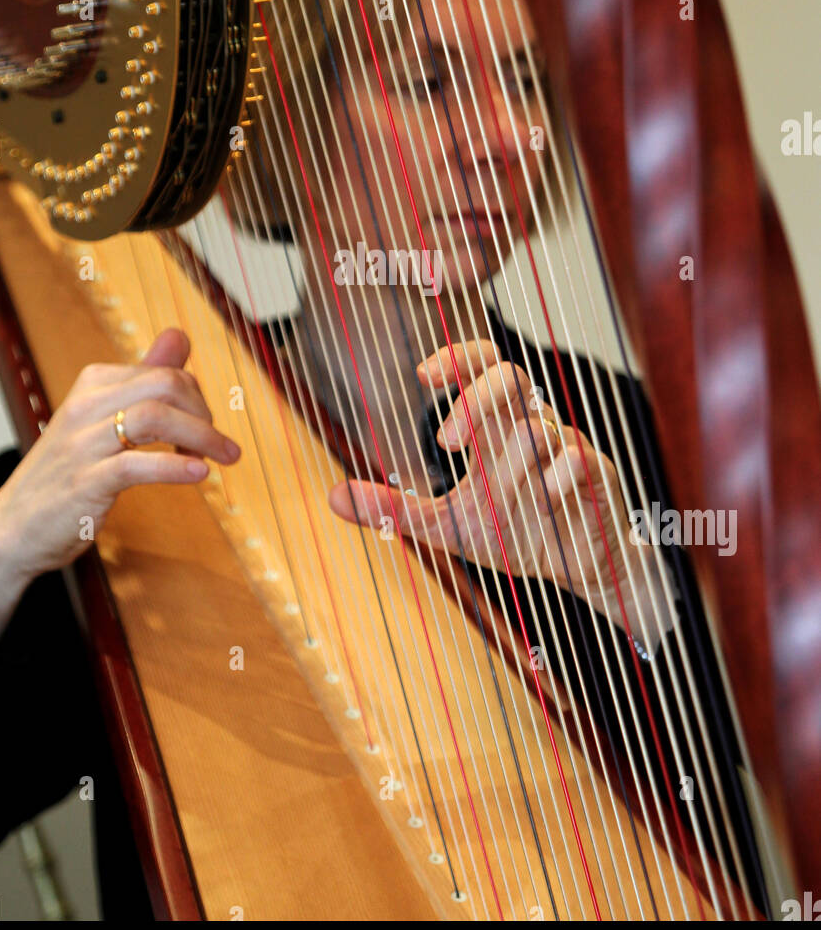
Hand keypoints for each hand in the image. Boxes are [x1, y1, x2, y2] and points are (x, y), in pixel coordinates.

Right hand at [0, 328, 238, 640]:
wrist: (14, 527)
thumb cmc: (66, 472)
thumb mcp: (103, 417)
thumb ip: (144, 377)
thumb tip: (179, 336)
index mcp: (93, 383)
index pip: (164, 372)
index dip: (198, 398)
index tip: (206, 426)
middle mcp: (85, 405)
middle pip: (165, 386)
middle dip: (204, 413)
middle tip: (220, 445)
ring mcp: (82, 444)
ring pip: (154, 418)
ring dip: (201, 437)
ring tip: (223, 459)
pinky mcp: (84, 483)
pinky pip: (136, 465)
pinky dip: (175, 467)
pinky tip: (199, 474)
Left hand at [327, 340, 668, 644]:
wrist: (581, 571)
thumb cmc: (520, 536)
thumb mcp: (447, 527)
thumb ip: (395, 509)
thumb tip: (332, 496)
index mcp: (496, 431)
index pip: (482, 367)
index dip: (457, 358)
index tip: (422, 375)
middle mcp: (531, 427)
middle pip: (509, 376)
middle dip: (474, 399)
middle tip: (444, 443)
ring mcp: (567, 448)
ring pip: (539, 425)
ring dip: (512, 462)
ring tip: (505, 499)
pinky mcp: (597, 474)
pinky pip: (577, 457)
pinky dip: (555, 478)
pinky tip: (545, 503)